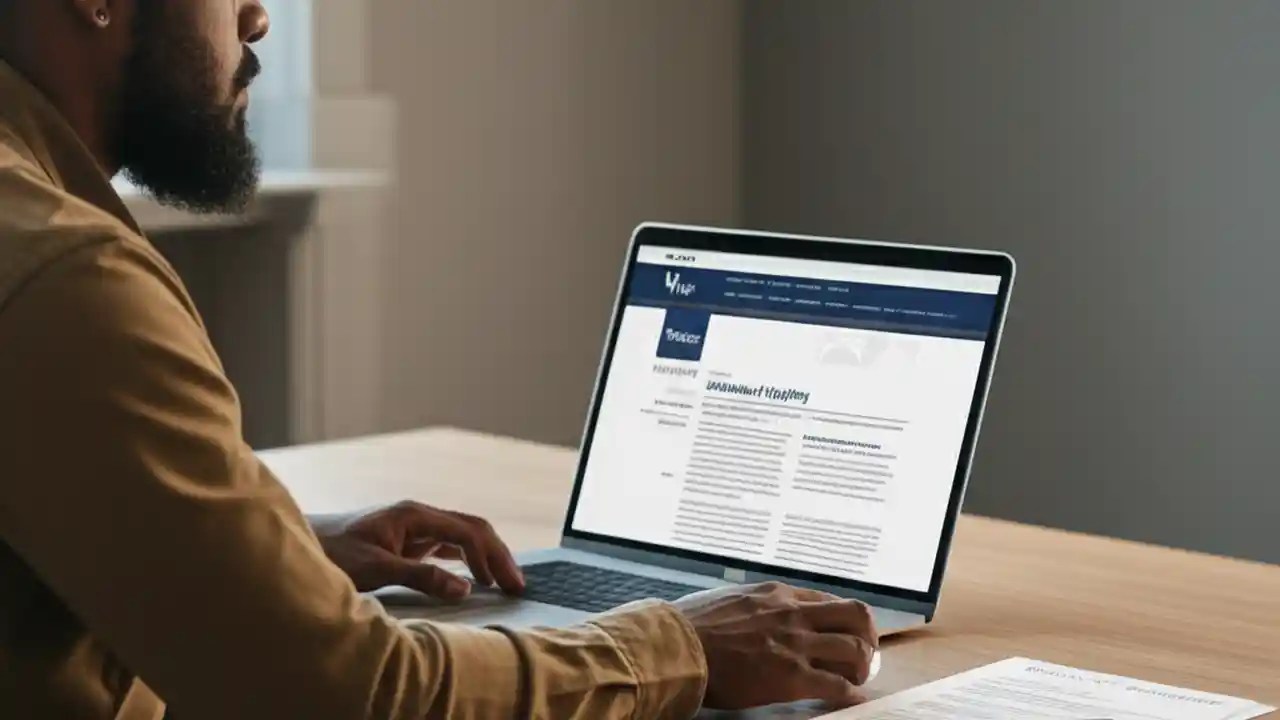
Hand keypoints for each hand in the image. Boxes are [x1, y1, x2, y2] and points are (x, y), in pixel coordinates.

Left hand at [312, 501, 524, 600]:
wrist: (301, 546)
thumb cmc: (332, 553)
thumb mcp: (376, 568)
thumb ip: (421, 577)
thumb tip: (464, 587)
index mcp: (414, 515)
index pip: (466, 532)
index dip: (491, 557)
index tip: (505, 584)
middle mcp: (418, 516)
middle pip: (471, 529)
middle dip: (497, 555)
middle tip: (516, 585)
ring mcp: (413, 527)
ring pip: (462, 537)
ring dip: (485, 557)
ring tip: (502, 582)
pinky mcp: (407, 540)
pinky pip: (447, 546)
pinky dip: (466, 560)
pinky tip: (474, 575)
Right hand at [674, 582, 877, 709]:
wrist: (676, 647)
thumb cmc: (692, 625)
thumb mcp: (731, 599)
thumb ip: (755, 604)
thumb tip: (758, 614)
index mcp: (778, 594)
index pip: (829, 600)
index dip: (844, 619)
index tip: (846, 633)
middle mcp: (794, 613)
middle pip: (856, 615)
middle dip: (868, 636)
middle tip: (863, 655)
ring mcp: (795, 644)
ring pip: (855, 649)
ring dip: (862, 666)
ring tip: (855, 679)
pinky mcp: (792, 677)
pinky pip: (837, 684)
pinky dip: (849, 692)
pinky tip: (847, 697)